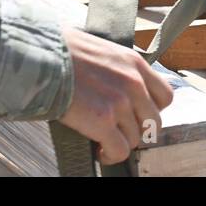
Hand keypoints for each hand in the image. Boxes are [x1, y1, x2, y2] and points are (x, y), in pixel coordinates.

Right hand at [59, 27, 173, 165]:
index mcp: (134, 62)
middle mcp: (133, 82)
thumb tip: (117, 87)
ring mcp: (120, 102)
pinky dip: (110, 155)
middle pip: (153, 121)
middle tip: (117, 130)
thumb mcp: (101, 50)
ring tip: (103, 139)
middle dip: (135, 129)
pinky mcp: (103, 121)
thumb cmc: (62, 50)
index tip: (136, 114)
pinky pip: (120, 150)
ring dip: (120, 142)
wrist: (41, 55)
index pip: (165, 96)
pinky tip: (100, 150)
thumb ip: (118, 68)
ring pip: (135, 138)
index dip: (151, 110)